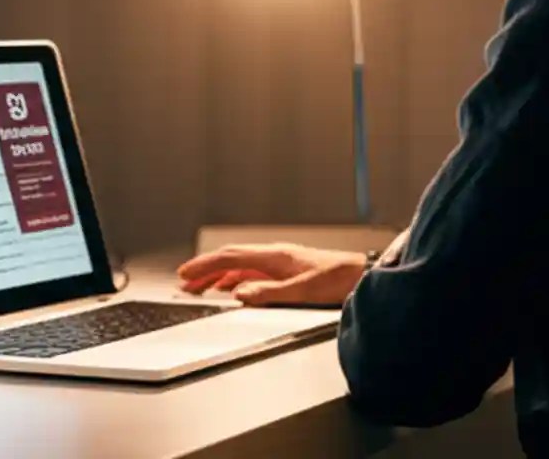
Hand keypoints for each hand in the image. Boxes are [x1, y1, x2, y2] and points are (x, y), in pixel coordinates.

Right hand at [176, 243, 366, 306]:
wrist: (364, 275)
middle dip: (205, 269)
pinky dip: (234, 278)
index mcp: (275, 256)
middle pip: (230, 259)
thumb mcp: (304, 290)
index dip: (204, 265)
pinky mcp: (287, 271)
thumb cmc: (340, 279)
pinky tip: (232, 289)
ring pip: (240, 265)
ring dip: (218, 275)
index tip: (185, 273)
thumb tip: (239, 293)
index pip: (230, 257)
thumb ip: (270, 292)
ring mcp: (280, 262)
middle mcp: (275, 255)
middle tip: (184, 282)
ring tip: (201, 287)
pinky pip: (252, 271)